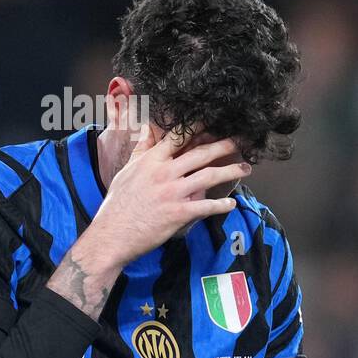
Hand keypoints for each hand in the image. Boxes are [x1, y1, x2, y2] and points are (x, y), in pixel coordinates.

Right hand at [84, 124, 248, 268]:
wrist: (112, 234)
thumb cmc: (118, 204)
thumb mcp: (127, 171)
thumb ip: (141, 150)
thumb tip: (148, 129)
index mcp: (151, 161)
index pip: (177, 138)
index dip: (197, 128)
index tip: (213, 122)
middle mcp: (164, 173)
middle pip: (200, 154)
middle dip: (223, 146)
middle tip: (240, 142)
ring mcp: (173, 193)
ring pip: (208, 176)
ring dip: (230, 171)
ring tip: (245, 169)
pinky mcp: (179, 213)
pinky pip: (206, 206)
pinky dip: (221, 205)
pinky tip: (231, 204)